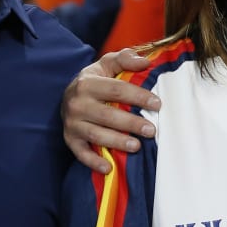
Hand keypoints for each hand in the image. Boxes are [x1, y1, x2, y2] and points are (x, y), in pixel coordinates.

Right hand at [64, 50, 160, 172]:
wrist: (68, 94)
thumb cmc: (95, 80)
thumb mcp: (106, 64)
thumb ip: (125, 58)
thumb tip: (145, 62)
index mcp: (87, 83)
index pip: (116, 90)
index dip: (138, 96)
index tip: (157, 104)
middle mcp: (77, 103)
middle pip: (108, 115)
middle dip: (131, 123)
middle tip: (152, 130)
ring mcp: (72, 123)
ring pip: (96, 135)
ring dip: (117, 142)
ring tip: (137, 146)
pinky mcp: (69, 139)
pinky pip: (80, 153)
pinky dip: (93, 162)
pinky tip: (108, 168)